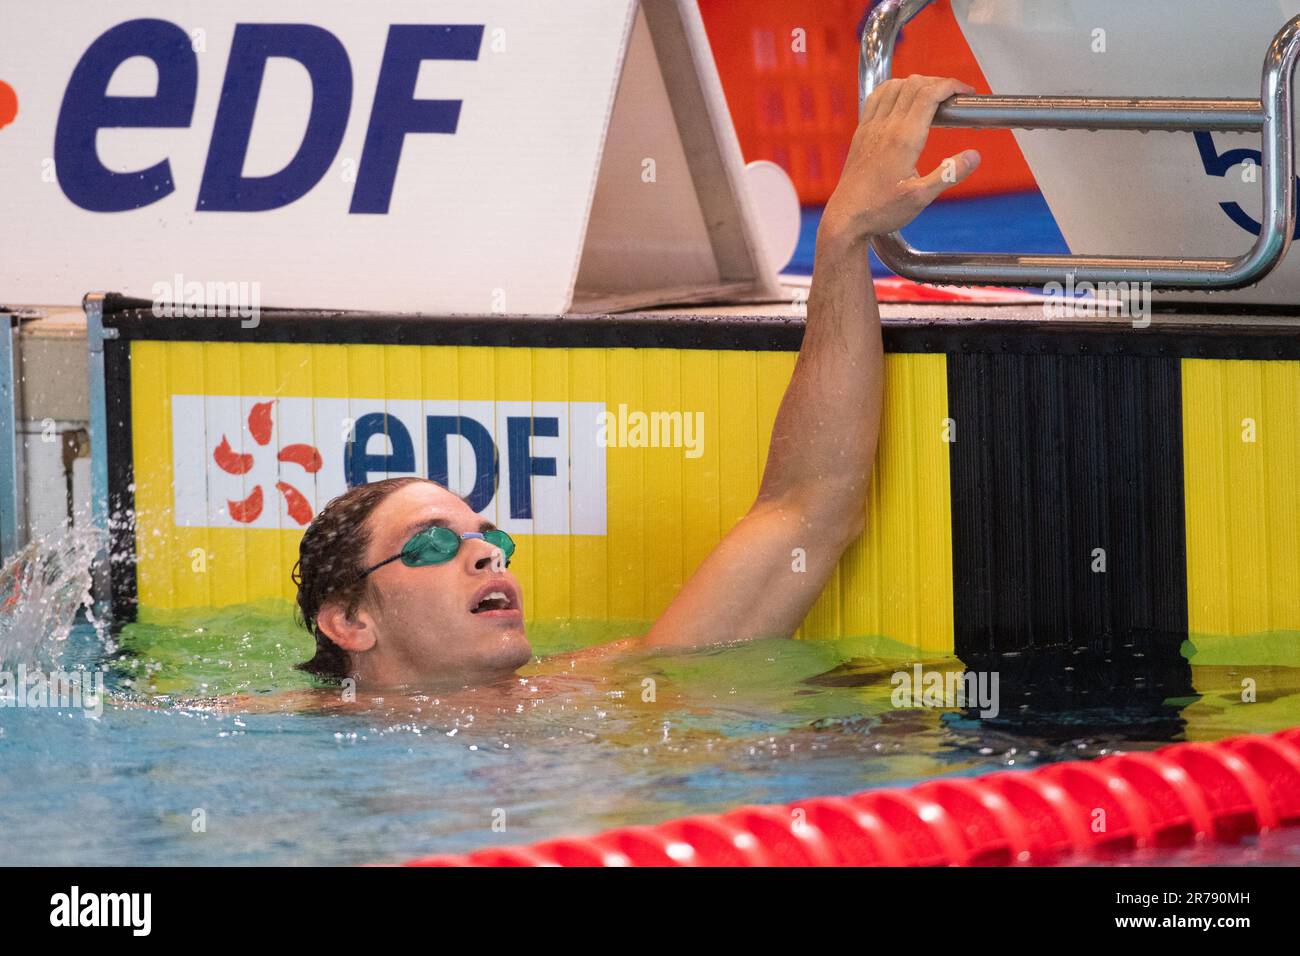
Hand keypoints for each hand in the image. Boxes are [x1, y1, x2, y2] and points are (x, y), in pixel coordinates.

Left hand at [821, 75, 980, 243]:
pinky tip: (901, 99)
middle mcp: (885, 127)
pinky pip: (876, 97)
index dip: (952, 86)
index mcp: (903, 138)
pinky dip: (893, 89)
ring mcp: (870, 127)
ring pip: (894, 86)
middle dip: (938, 83)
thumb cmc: (880, 210)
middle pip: (914, 84)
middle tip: (954, 96)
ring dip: (916, 84)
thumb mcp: (921, 197)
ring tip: (931, 97)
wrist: (846, 218)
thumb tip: (974, 156)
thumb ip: (949, 174)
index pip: (929, 94)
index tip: (965, 92)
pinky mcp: (861, 133)